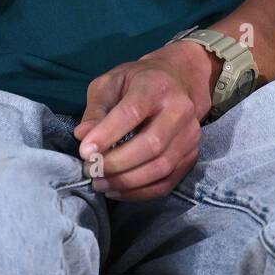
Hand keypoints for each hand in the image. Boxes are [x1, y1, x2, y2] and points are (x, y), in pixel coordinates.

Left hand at [73, 41, 222, 200]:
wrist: (176, 81)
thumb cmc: (136, 82)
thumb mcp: (110, 83)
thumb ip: (96, 109)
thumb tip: (83, 136)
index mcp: (156, 85)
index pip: (133, 112)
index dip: (107, 134)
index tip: (85, 152)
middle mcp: (180, 109)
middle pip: (151, 145)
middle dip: (116, 163)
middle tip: (90, 170)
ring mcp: (190, 134)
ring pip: (161, 167)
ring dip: (126, 182)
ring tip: (99, 182)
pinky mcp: (191, 155)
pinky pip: (167, 183)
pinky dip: (139, 193)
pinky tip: (116, 190)